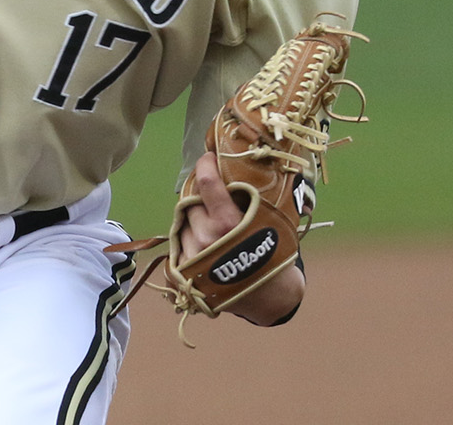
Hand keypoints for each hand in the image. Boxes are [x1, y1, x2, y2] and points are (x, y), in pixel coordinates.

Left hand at [179, 151, 306, 324]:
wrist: (268, 294)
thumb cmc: (273, 253)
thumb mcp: (269, 221)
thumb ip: (250, 197)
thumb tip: (238, 166)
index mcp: (227, 223)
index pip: (206, 182)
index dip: (205, 165)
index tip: (209, 158)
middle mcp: (206, 237)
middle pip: (191, 200)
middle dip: (201, 195)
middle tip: (212, 195)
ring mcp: (192, 255)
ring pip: (183, 221)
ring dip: (194, 218)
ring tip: (212, 224)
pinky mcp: (183, 269)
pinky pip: (179, 241)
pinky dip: (190, 237)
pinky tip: (205, 241)